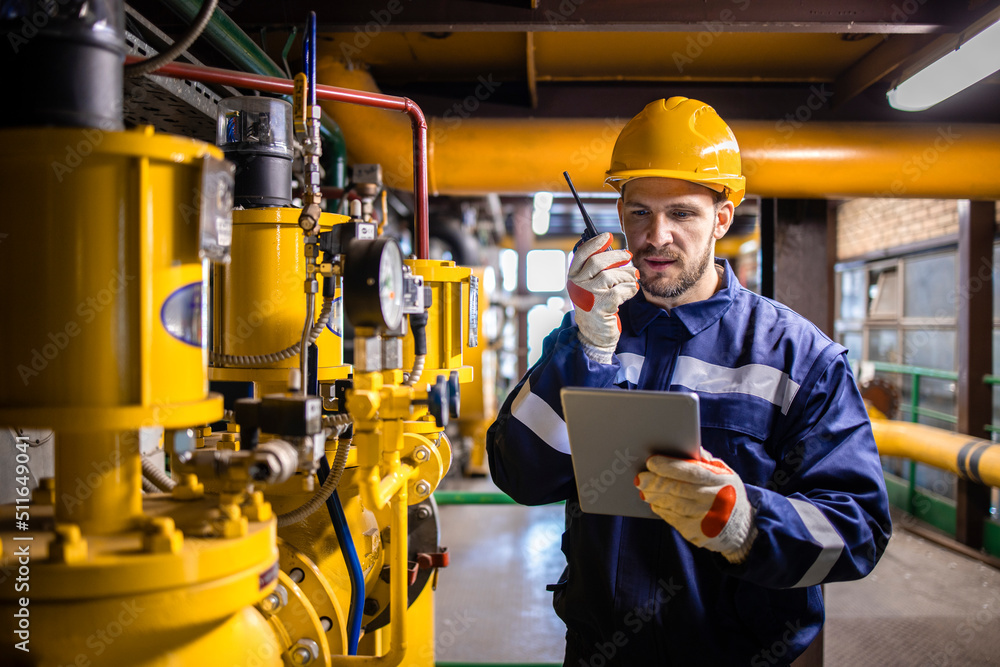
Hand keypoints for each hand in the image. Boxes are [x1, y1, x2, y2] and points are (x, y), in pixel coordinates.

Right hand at [566, 233, 638, 362]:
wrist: (594, 334)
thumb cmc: (596, 305)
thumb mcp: (590, 286)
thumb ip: (596, 270)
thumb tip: (613, 251)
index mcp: (573, 277)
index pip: (581, 254)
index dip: (595, 243)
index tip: (607, 237)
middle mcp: (577, 285)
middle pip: (598, 262)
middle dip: (617, 256)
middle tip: (628, 255)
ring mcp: (588, 296)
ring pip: (611, 276)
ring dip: (627, 275)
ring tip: (633, 277)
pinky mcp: (602, 307)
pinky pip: (621, 291)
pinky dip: (630, 289)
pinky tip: (631, 290)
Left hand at [636, 446, 755, 563]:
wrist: (744, 527)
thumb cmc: (729, 493)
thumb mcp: (725, 474)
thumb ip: (706, 462)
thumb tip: (688, 447)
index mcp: (720, 481)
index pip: (690, 471)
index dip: (668, 466)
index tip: (651, 461)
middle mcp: (714, 500)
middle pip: (677, 489)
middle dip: (655, 482)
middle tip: (640, 477)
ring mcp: (706, 519)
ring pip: (673, 505)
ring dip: (655, 496)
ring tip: (644, 489)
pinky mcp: (698, 534)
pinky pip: (674, 520)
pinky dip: (662, 510)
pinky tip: (655, 503)